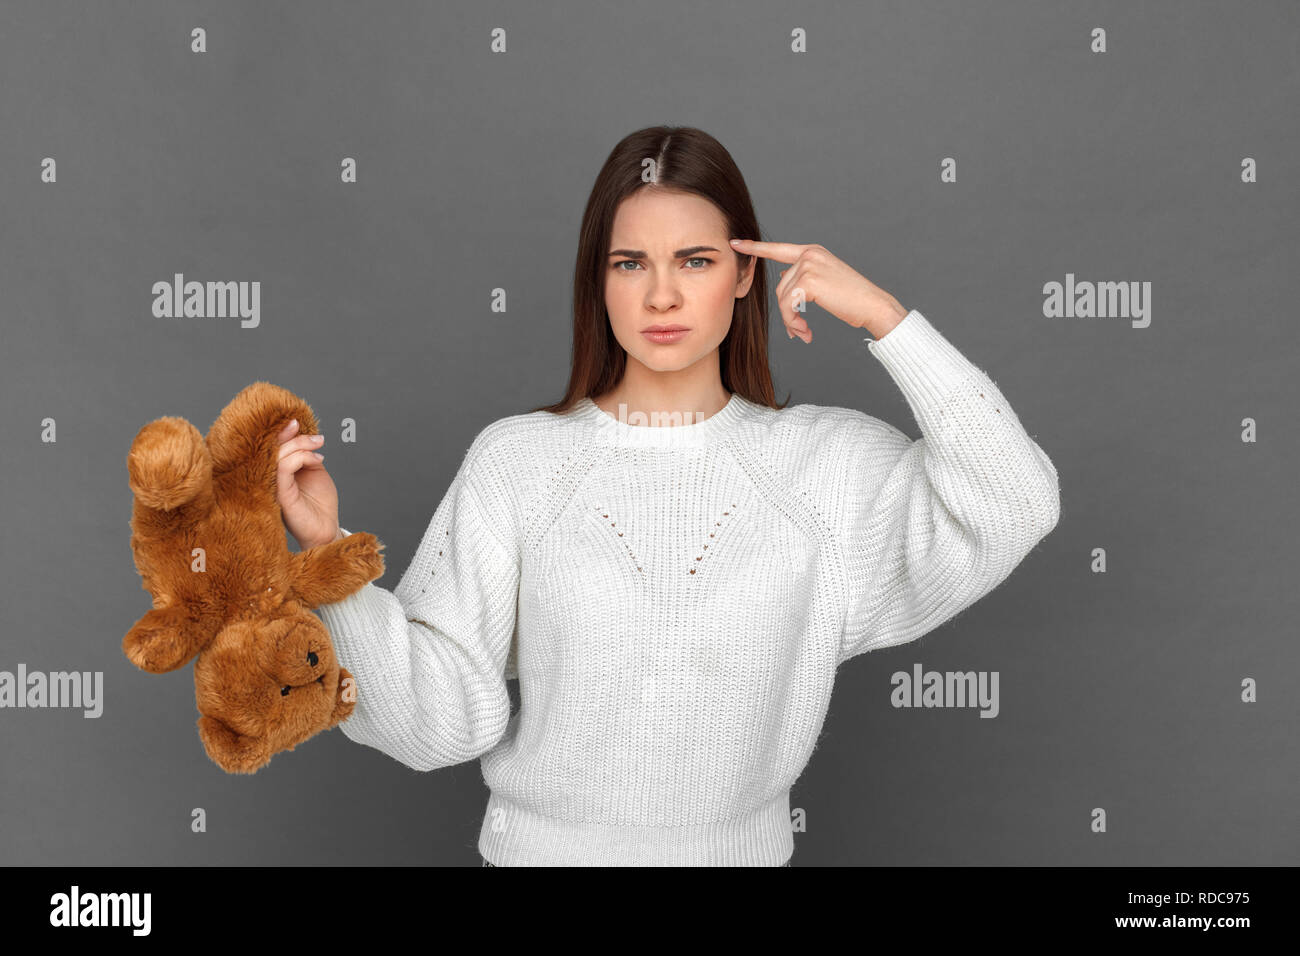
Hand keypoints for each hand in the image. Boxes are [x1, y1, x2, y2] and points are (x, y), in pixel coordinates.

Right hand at [275, 418, 340, 549]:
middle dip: (294, 436)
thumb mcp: (315, 472)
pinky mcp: (280, 494)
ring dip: (300, 444)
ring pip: (277, 455)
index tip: (297, 422)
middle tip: (316, 437)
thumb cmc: (320, 503)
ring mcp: (273, 485)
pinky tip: (317, 461)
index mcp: (275, 472)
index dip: (281, 432)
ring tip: (319, 446)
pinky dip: (301, 457)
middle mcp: (270, 478)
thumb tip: (305, 436)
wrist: (326, 529)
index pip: (271, 448)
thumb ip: (307, 455)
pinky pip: (283, 467)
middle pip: (272, 447)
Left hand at [728, 238, 907, 342]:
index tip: (735, 242)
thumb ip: (802, 275)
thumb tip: (782, 272)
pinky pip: (788, 306)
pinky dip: (793, 322)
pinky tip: (806, 331)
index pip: (777, 249)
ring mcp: (809, 265)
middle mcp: (809, 254)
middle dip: (787, 311)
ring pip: (782, 298)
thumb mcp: (824, 280)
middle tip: (798, 330)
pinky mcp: (809, 280)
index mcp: (812, 251)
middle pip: (780, 286)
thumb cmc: (852, 299)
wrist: (873, 306)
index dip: (755, 248)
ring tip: (804, 332)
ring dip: (791, 321)